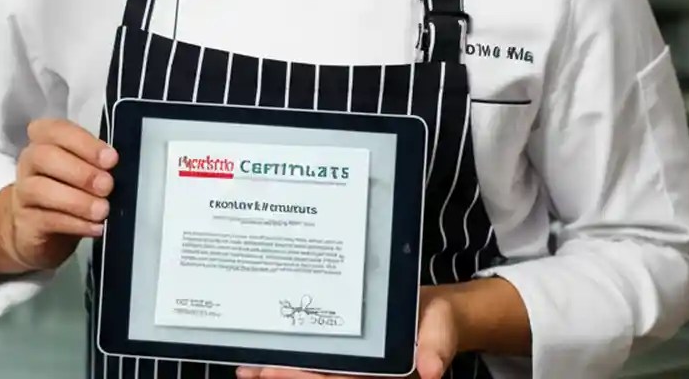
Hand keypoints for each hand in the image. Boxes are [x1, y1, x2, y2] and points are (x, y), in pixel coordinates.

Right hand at [0, 119, 118, 275]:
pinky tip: (95, 227)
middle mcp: (29, 163)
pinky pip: (47, 220)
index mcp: (45, 142)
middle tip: (107, 186)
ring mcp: (23, 193)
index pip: (56, 130)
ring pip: (41, 189)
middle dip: (81, 171)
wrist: (41, 233)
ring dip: (77, 200)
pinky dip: (75, 223)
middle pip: (45, 156)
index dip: (84, 142)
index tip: (111, 159)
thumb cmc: (70, 193)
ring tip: (102, 210)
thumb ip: (97, 165)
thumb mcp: (84, 173)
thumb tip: (119, 168)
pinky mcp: (26, 223)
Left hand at [236, 291, 457, 378]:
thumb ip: (436, 345)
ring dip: (279, 375)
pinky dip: (285, 364)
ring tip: (247, 371)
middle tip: (256, 372)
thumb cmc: (437, 321)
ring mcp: (351, 368)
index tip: (281, 374)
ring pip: (312, 376)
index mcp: (384, 376)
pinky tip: (258, 362)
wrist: (434, 315)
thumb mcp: (441, 328)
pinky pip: (312, 364)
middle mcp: (362, 376)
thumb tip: (430, 369)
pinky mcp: (341, 357)